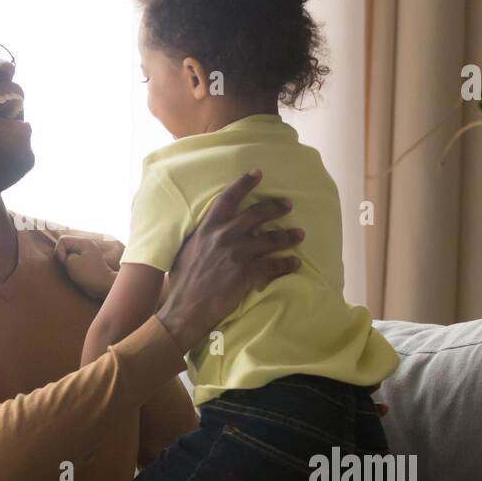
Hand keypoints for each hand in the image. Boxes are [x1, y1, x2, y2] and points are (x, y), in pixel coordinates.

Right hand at [55, 234, 123, 299]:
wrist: (104, 285)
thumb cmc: (88, 274)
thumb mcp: (71, 262)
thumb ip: (63, 255)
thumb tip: (65, 257)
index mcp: (83, 242)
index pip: (62, 240)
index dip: (59, 251)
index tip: (64, 262)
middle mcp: (86, 245)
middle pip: (66, 245)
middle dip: (62, 256)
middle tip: (67, 266)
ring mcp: (86, 253)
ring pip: (69, 253)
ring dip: (67, 261)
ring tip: (71, 270)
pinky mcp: (86, 261)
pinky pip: (74, 259)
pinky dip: (71, 265)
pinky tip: (75, 272)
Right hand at [156, 170, 302, 351]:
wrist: (186, 307)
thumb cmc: (182, 280)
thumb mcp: (186, 249)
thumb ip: (201, 236)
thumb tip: (208, 230)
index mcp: (208, 227)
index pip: (229, 198)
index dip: (244, 183)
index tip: (258, 173)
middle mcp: (225, 235)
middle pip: (258, 213)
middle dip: (276, 207)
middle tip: (288, 205)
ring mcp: (238, 253)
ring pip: (271, 239)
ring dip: (288, 236)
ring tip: (299, 234)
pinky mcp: (247, 272)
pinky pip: (274, 265)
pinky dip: (287, 264)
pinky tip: (295, 263)